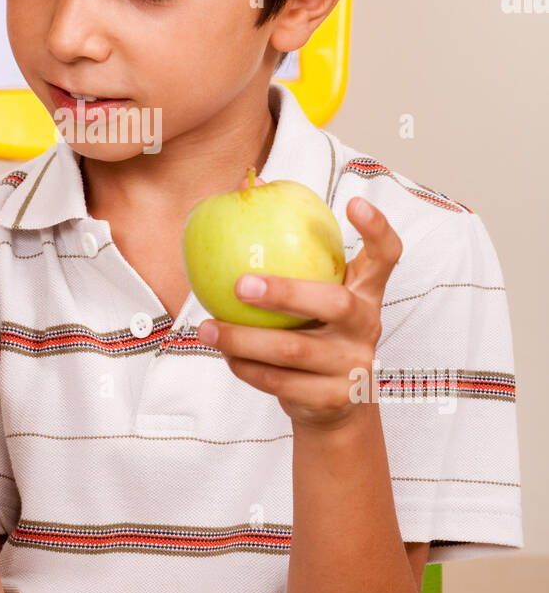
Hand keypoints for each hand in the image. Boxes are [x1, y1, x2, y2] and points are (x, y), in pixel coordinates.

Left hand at [196, 195, 402, 430]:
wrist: (334, 406)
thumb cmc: (315, 333)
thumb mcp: (313, 295)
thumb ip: (291, 255)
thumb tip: (249, 185)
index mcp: (366, 292)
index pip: (386, 256)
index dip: (378, 229)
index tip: (354, 202)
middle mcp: (367, 325)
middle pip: (336, 304)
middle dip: (287, 293)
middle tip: (240, 283)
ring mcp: (353, 364)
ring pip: (294, 351)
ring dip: (243, 339)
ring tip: (207, 328)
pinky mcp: (333, 399)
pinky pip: (280, 382)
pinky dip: (246, 368)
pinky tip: (224, 355)